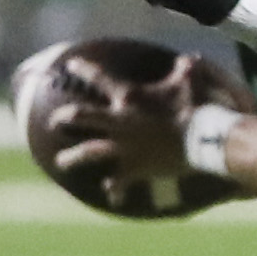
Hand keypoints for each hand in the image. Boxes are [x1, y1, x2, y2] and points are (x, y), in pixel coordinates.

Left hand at [51, 63, 205, 201]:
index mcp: (129, 96)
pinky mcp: (134, 169)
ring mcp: (123, 147)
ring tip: (60, 161)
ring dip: (72, 158)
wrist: (202, 139)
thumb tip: (187, 60)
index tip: (70, 65)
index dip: (83, 69)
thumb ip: (184, 69)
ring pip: (89, 153)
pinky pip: (119, 182)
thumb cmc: (196, 106)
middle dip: (64, 117)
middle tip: (54, 120)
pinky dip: (114, 189)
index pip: (100, 78)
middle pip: (82, 117)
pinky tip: (111, 196)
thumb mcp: (190, 81)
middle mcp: (119, 121)